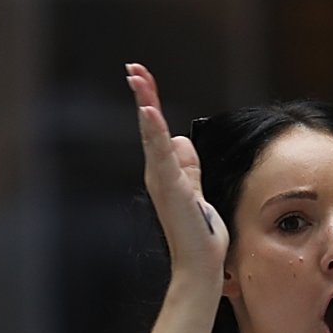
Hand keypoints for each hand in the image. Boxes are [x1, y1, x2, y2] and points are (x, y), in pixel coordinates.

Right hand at [127, 64, 225, 282]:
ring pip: (151, 135)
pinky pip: (162, 154)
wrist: (199, 264)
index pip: (156, 130)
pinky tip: (150, 112)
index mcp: (164, 173)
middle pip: (148, 126)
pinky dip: (154, 132)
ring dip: (145, 105)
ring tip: (138, 79)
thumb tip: (180, 140)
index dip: (150, 102)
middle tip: (133, 68)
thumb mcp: (196, 191)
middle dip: (142, 95)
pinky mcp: (172, 188)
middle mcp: (158, 174)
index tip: (143, 77)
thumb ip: (189, 166)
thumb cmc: (199, 234)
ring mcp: (163, 180)